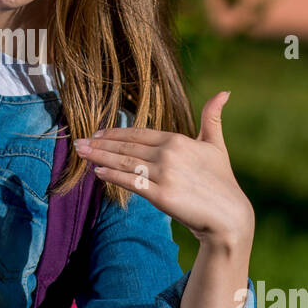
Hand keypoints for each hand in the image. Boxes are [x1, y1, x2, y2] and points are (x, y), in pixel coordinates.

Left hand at [72, 91, 254, 250]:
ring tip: (81, 153)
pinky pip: (131, 183)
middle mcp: (168, 154)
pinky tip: (97, 173)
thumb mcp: (216, 144)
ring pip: (124, 163)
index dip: (115, 133)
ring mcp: (164, 174)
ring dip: (99, 157)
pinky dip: (112, 177)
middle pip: (126, 147)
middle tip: (78, 142)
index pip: (138, 133)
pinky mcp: (162, 196)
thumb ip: (212, 117)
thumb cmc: (222, 180)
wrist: (229, 216)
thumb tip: (224, 91)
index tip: (97, 132)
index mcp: (177, 140)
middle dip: (100, 144)